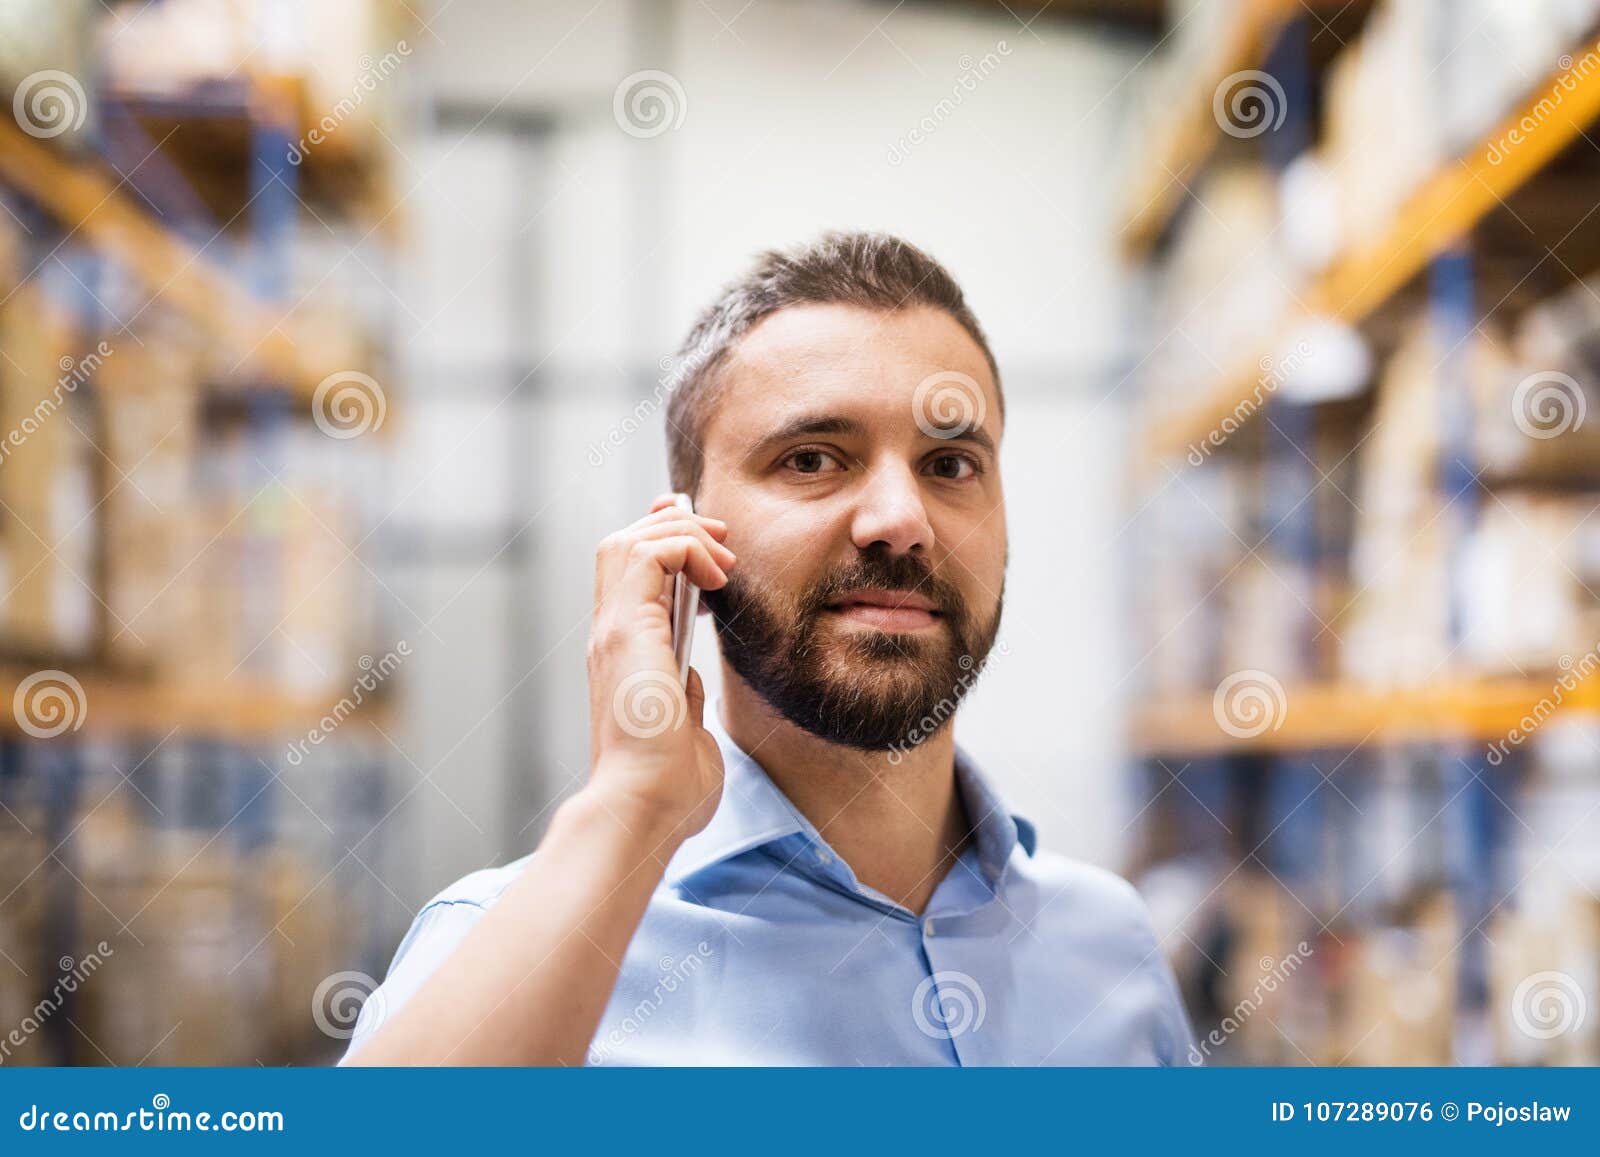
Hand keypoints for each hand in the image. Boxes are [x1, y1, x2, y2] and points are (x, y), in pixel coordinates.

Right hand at [586, 493, 735, 838]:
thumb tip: (690, 677)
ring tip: (721, 556)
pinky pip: (650, 555)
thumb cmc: (666, 791)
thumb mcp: (685, 730)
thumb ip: (683, 698)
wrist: (644, 811)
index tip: (712, 554)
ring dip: (681, 533)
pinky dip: (686, 549)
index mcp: (622, 656)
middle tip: (723, 544)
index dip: (665, 546)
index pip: (629, 575)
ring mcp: (613, 630)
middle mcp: (610, 635)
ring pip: (629, 540)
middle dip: (675, 527)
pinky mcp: (626, 629)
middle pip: (624, 544)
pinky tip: (716, 578)